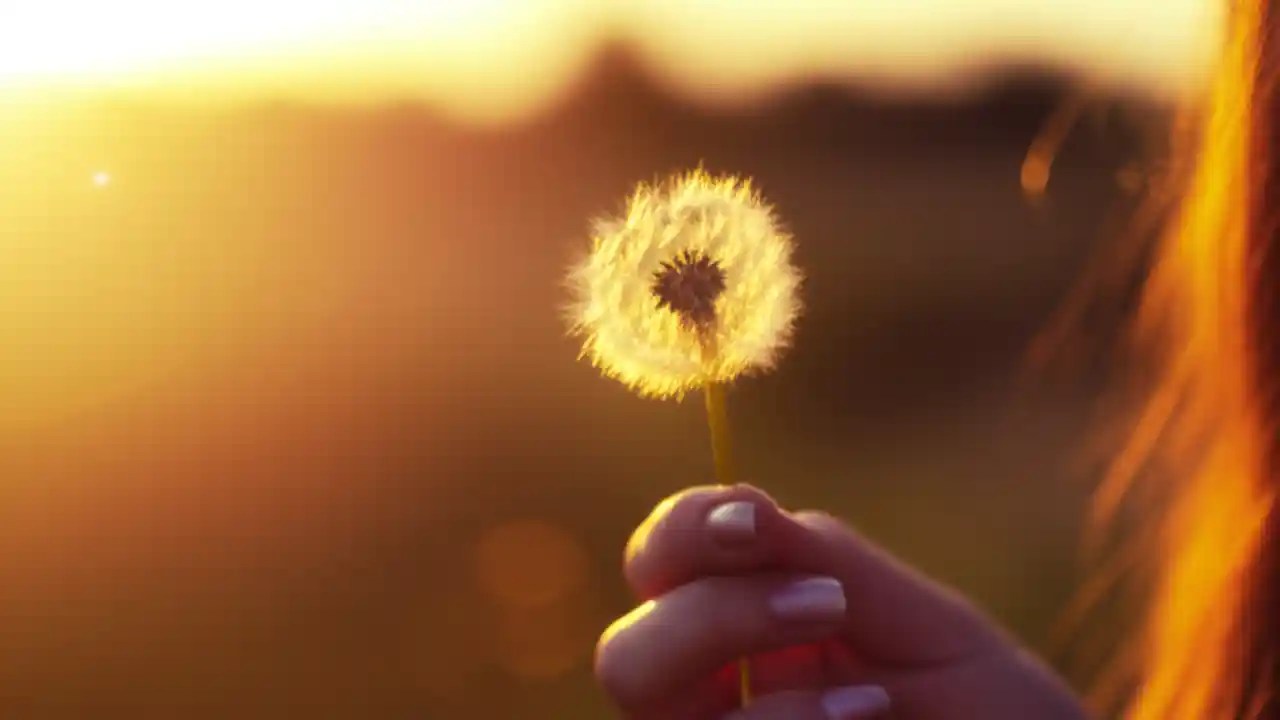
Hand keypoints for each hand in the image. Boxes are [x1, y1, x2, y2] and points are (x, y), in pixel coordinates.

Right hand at [594, 485, 1087, 719]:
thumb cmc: (999, 710)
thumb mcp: (925, 623)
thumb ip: (828, 563)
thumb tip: (738, 503)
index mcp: (752, 626)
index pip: (660, 567)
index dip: (680, 535)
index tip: (753, 522)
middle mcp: (723, 700)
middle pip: (628, 660)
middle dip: (715, 620)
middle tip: (826, 605)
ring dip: (765, 706)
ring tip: (872, 700)